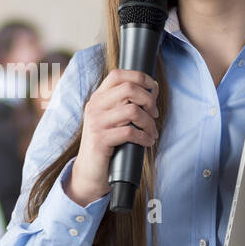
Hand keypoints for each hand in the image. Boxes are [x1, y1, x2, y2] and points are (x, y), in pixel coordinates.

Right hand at [69, 69, 158, 203]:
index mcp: (98, 97)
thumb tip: (153, 89)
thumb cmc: (108, 143)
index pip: (118, 74)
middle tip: (154, 113)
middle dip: (149, 100)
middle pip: (129, 89)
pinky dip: (144, 137)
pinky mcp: (100, 139)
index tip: (153, 89)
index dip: (140, 77)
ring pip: (133, 111)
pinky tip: (147, 142)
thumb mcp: (114, 118)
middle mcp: (95, 106)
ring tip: (152, 132)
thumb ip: (127, 103)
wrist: (90, 171)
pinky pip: (130, 132)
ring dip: (149, 123)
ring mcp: (96, 122)